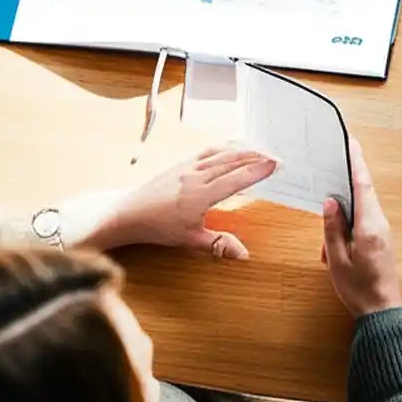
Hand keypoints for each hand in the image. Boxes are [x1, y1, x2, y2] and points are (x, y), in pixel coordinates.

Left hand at [88, 147, 275, 258]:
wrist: (126, 214)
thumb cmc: (156, 227)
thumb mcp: (189, 239)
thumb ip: (218, 244)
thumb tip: (243, 254)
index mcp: (202, 194)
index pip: (238, 179)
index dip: (258, 171)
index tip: (275, 165)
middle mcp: (197, 176)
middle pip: (233, 161)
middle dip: (256, 157)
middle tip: (274, 158)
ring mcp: (187, 167)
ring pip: (221, 154)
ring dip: (242, 150)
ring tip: (258, 151)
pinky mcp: (180, 164)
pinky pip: (207, 152)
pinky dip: (223, 148)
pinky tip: (230, 148)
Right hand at [321, 139, 401, 316]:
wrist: (382, 311)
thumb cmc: (359, 289)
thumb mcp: (336, 260)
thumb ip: (332, 228)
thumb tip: (330, 202)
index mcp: (370, 226)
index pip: (363, 186)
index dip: (356, 163)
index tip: (351, 143)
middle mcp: (380, 224)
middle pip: (362, 194)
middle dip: (344, 187)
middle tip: (329, 173)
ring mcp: (383, 231)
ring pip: (361, 209)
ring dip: (342, 218)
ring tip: (327, 246)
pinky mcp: (381, 238)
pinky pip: (362, 222)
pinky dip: (347, 228)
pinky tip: (334, 249)